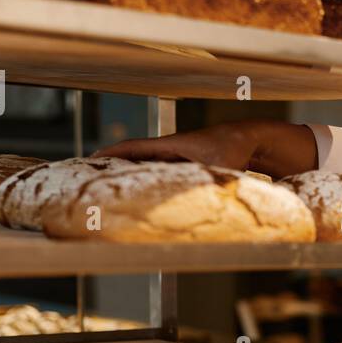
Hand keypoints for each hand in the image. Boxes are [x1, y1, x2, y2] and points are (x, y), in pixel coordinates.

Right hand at [92, 120, 317, 177]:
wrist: (251, 139)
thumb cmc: (234, 147)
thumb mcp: (218, 166)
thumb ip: (205, 181)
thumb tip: (196, 203)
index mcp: (171, 145)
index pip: (133, 147)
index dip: (111, 152)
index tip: (91, 158)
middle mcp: (170, 149)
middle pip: (134, 157)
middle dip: (112, 166)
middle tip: (91, 179)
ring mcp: (177, 156)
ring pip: (146, 166)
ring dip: (129, 174)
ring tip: (109, 189)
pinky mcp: (185, 164)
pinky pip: (160, 171)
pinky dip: (148, 179)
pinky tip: (142, 193)